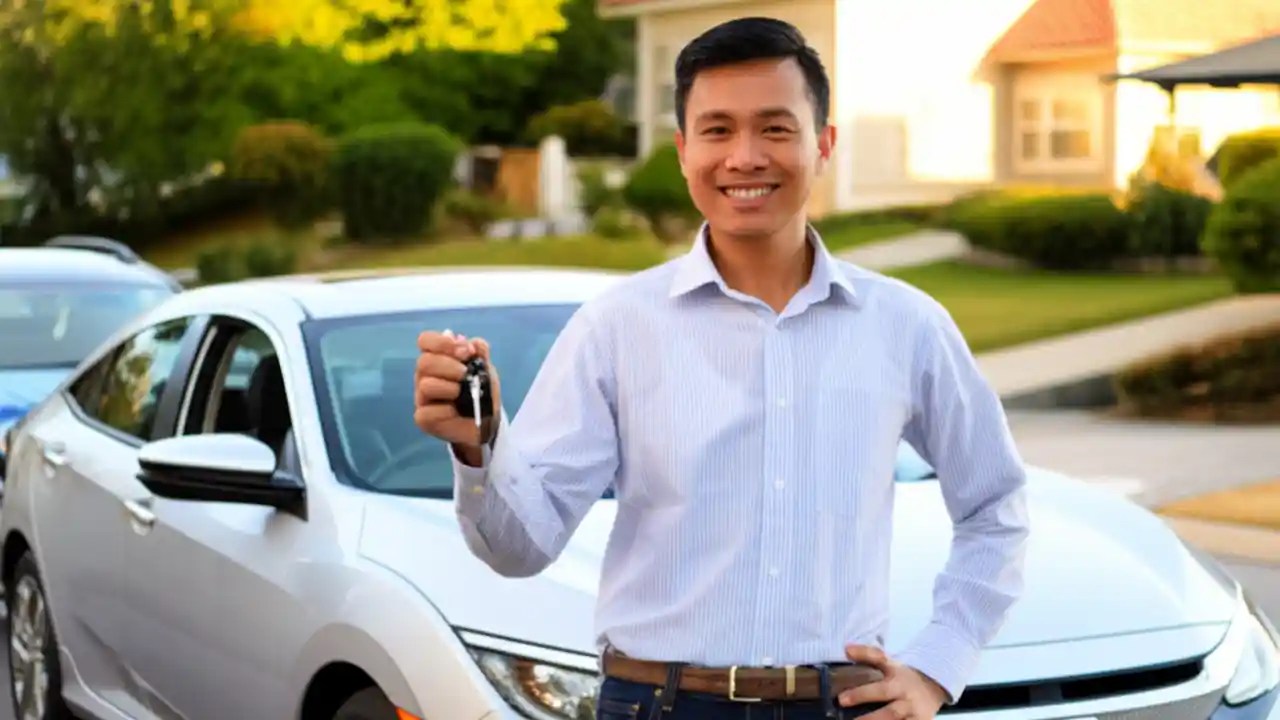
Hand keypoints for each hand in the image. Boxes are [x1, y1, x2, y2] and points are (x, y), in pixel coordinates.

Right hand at [414, 330, 502, 451]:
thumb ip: (478, 351)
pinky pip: (428, 411)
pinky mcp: (424, 418)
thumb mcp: (485, 367)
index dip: (441, 342)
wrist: (489, 421)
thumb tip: (464, 340)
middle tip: (465, 373)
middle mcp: (425, 376)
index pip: (425, 340)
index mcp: (436, 359)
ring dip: (449, 388)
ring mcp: (422, 398)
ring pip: (426, 385)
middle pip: (424, 362)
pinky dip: (446, 410)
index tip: (465, 352)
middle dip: (449, 365)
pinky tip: (456, 412)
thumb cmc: (481, 390)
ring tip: (462, 393)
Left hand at [837, 644, 948, 718]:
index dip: (861, 695)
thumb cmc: (903, 676)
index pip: (879, 689)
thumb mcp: (888, 663)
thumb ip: (868, 654)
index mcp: (898, 683)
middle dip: (870, 719)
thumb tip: (846, 649)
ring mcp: (915, 715)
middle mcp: (908, 701)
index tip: (841, 700)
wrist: (934, 686)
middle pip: (890, 713)